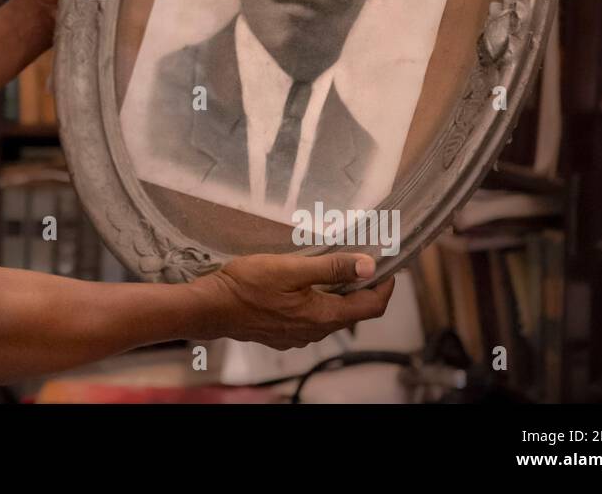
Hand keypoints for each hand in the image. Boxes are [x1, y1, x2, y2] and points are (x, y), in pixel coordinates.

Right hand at [199, 252, 394, 348]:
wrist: (211, 308)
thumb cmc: (248, 285)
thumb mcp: (291, 268)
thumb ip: (331, 267)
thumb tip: (369, 267)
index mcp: (323, 315)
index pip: (371, 308)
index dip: (386, 288)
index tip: (390, 268)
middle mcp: (315, 332)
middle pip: (353, 313)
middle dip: (364, 289)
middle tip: (364, 263)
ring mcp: (297, 336)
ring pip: (331, 316)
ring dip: (340, 296)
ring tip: (335, 271)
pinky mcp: (282, 335)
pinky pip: (311, 320)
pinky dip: (319, 303)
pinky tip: (305, 287)